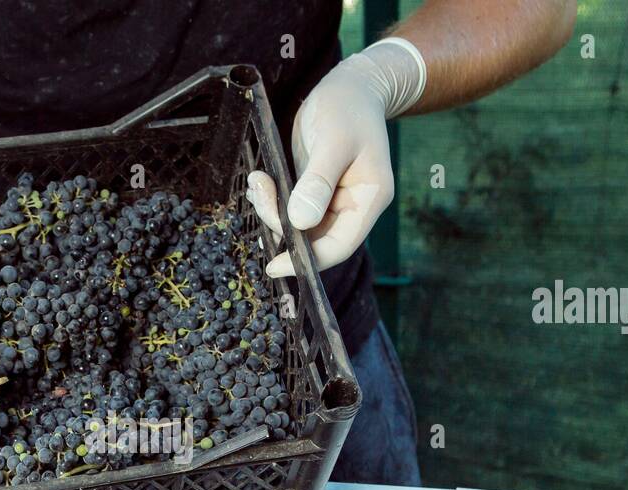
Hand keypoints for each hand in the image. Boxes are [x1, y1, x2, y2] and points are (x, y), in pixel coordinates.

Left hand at [246, 39, 425, 278]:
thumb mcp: (333, 140)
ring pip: (299, 226)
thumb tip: (300, 221)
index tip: (276, 264)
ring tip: (258, 182)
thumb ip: (318, 182)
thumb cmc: (348, 107)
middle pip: (315, 239)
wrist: (351, 86)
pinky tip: (261, 183)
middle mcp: (354, 206)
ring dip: (273, 211)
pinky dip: (274, 201)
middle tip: (259, 193)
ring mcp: (334, 201)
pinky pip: (292, 210)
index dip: (308, 260)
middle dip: (281, 225)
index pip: (339, 245)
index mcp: (369, 199)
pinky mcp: (316, 192)